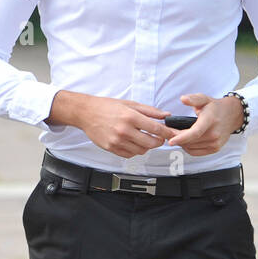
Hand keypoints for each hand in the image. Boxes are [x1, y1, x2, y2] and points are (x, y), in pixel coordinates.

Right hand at [48, 90, 172, 157]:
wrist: (85, 113)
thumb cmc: (106, 106)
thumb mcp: (129, 104)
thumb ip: (149, 111)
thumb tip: (166, 115)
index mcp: (130, 117)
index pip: (156, 129)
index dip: (168, 133)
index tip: (172, 134)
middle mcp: (124, 130)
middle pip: (151, 143)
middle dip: (159, 141)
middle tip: (158, 137)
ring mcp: (117, 141)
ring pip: (141, 151)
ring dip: (146, 147)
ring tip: (143, 139)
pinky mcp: (111, 148)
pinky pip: (129, 154)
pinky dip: (135, 150)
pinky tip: (132, 142)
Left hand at [163, 93, 242, 156]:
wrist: (232, 115)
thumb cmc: (215, 107)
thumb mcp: (204, 99)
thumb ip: (193, 99)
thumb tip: (183, 99)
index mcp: (210, 120)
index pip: (195, 132)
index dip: (182, 138)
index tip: (170, 141)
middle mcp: (214, 134)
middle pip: (190, 141)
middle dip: (176, 138)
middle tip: (167, 132)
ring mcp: (216, 143)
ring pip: (190, 148)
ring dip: (181, 143)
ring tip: (175, 135)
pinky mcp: (215, 149)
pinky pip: (195, 152)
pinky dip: (187, 147)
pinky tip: (184, 140)